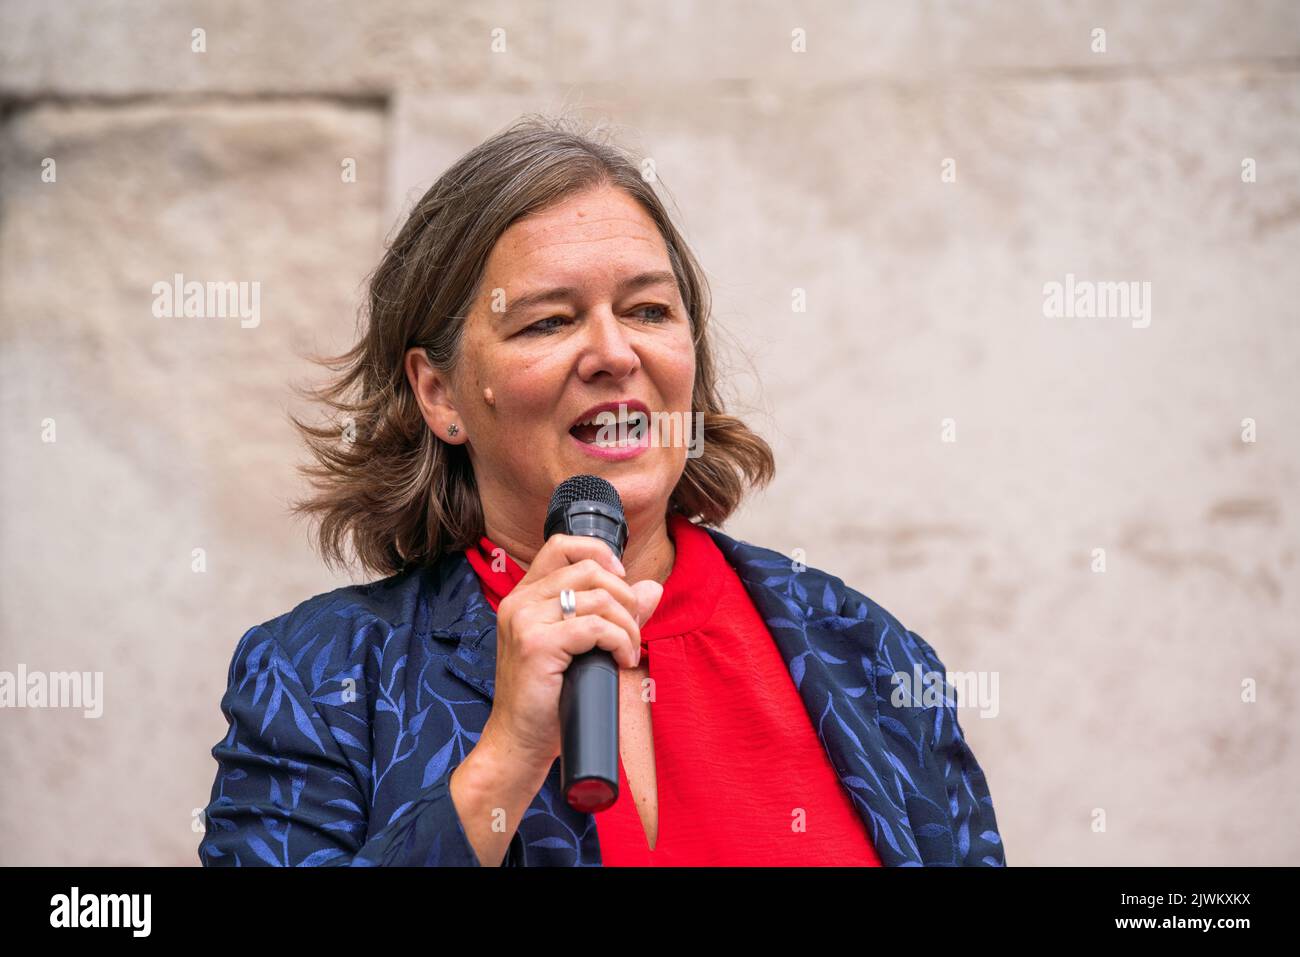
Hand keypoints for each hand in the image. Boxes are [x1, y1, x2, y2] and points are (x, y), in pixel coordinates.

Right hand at [480, 534, 663, 774]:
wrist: (518, 743)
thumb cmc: (548, 699)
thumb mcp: (579, 648)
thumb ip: (611, 614)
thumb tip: (651, 588)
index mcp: (524, 596)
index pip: (561, 545)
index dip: (599, 552)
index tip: (622, 580)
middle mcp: (519, 601)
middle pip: (589, 569)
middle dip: (625, 597)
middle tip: (631, 630)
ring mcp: (525, 620)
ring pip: (598, 597)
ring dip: (627, 625)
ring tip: (627, 651)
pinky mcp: (537, 644)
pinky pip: (596, 627)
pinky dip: (619, 641)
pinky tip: (621, 661)